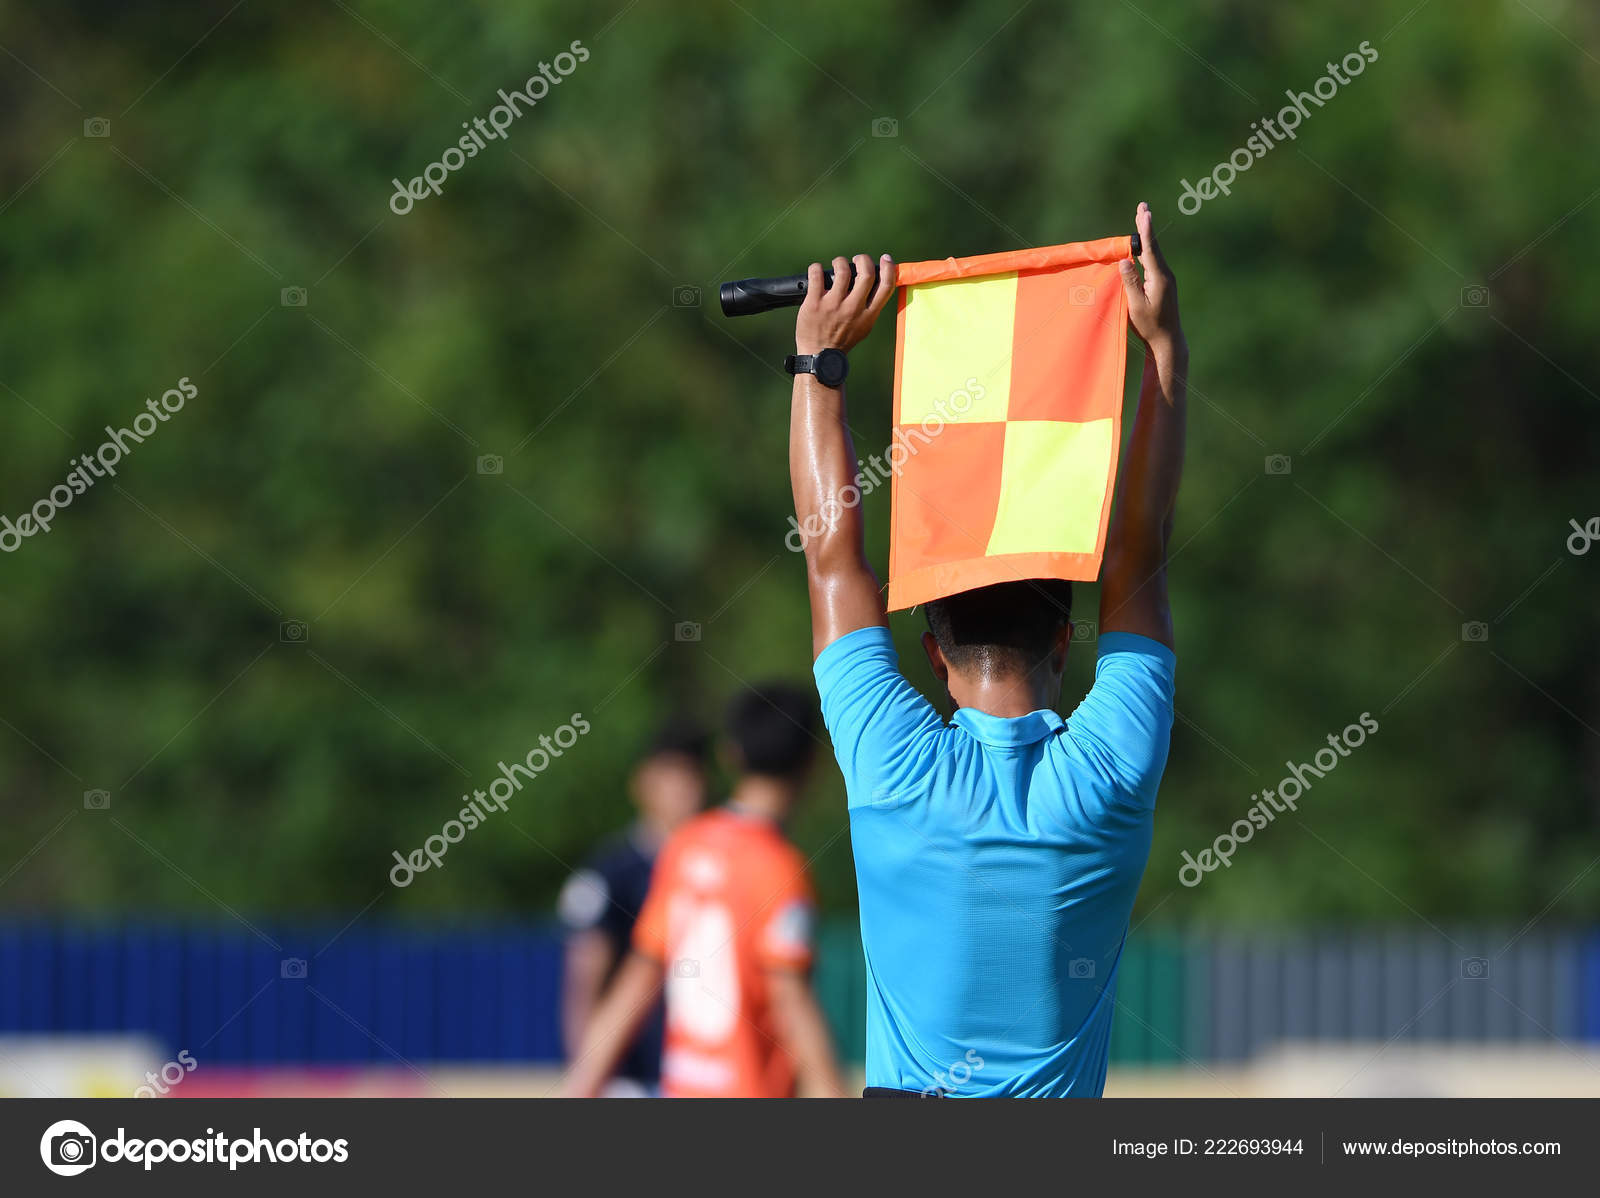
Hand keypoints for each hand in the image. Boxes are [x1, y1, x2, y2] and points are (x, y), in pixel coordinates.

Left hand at [795, 253, 895, 356]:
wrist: (818, 356)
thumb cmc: (842, 339)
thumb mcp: (864, 326)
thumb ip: (871, 306)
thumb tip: (879, 282)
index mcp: (868, 314)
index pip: (886, 286)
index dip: (889, 268)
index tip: (885, 259)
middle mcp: (852, 308)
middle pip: (866, 273)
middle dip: (863, 259)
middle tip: (856, 260)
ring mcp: (833, 305)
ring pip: (842, 270)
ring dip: (840, 261)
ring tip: (837, 265)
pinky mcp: (814, 303)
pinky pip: (816, 275)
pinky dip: (817, 268)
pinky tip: (817, 271)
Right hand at [1118, 202, 1184, 357]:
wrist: (1168, 340)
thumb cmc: (1150, 326)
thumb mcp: (1136, 305)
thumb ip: (1130, 282)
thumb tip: (1124, 260)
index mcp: (1159, 278)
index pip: (1150, 249)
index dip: (1146, 230)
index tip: (1144, 212)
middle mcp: (1165, 275)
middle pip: (1154, 246)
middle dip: (1146, 226)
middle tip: (1143, 206)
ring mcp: (1166, 279)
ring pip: (1154, 253)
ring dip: (1146, 236)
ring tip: (1141, 218)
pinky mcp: (1164, 284)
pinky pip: (1154, 262)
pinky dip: (1147, 250)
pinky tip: (1142, 247)